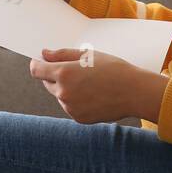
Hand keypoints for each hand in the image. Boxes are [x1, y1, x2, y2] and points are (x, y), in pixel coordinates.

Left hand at [30, 47, 158, 124]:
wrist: (134, 92)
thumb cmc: (113, 69)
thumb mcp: (88, 55)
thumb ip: (62, 54)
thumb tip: (44, 54)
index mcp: (64, 73)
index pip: (36, 70)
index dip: (37, 64)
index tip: (41, 61)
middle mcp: (63, 92)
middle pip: (47, 83)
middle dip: (55, 76)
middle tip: (75, 70)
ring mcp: (70, 107)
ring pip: (60, 95)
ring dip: (67, 89)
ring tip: (90, 83)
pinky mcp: (78, 118)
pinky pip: (70, 106)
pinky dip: (76, 101)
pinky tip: (94, 95)